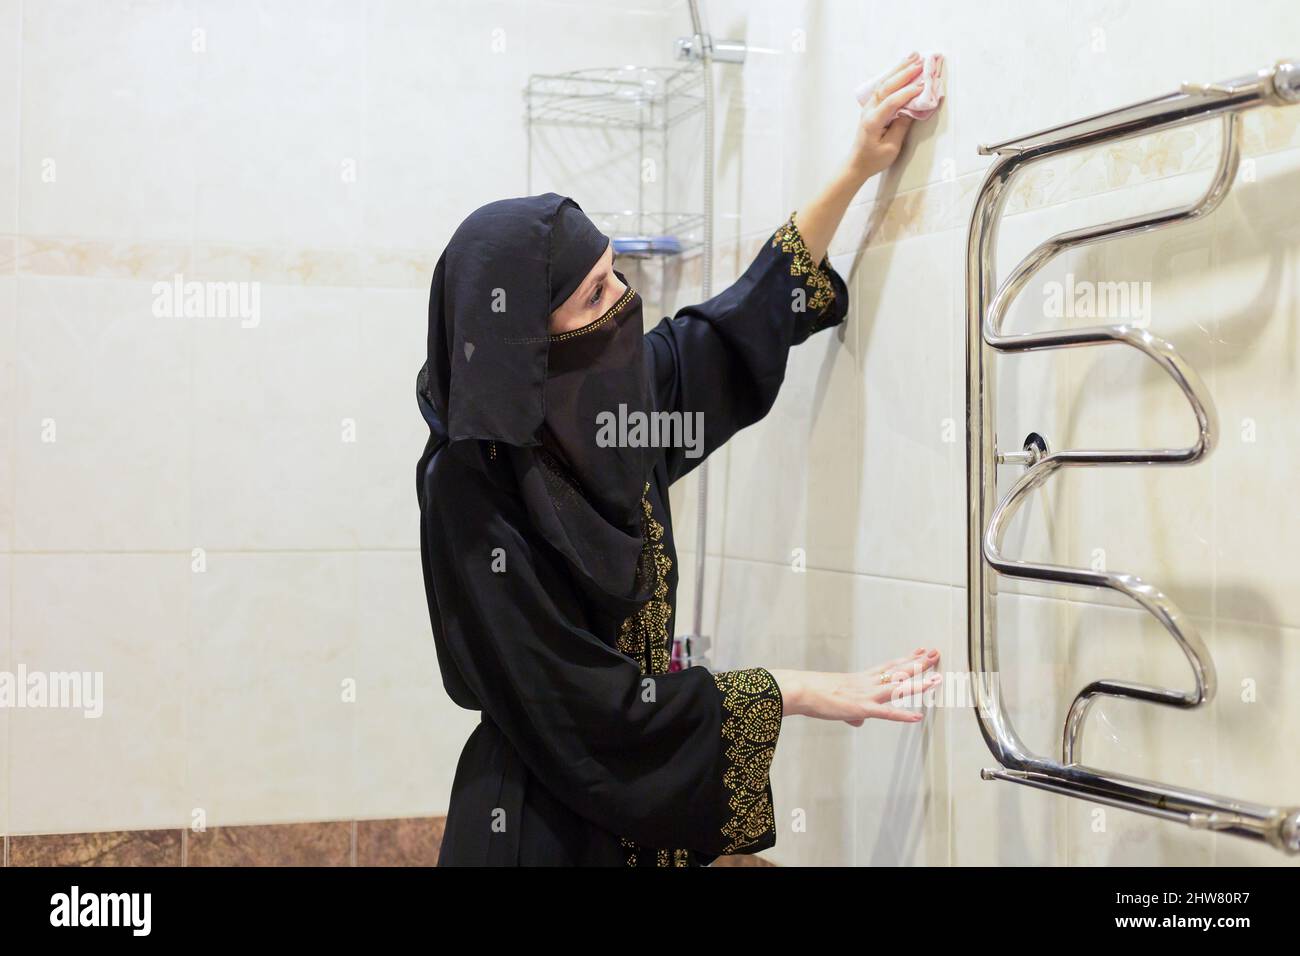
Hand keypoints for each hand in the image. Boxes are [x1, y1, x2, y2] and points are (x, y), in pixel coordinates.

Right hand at [769, 647, 940, 724]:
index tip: (921, 652)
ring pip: (897, 688)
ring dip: (918, 684)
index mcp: (861, 678)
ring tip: (936, 678)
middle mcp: (867, 682)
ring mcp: (866, 694)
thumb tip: (859, 721)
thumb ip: (852, 712)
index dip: (907, 659)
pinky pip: (886, 712)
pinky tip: (917, 717)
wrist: (801, 689)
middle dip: (918, 663)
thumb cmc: (813, 693)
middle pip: (898, 671)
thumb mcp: (836, 701)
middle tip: (936, 654)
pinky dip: (902, 715)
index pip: (889, 666)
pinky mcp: (861, 708)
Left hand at [845, 52, 923, 182]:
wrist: (857, 163)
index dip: (908, 92)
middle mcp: (868, 110)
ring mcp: (868, 107)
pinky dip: (894, 75)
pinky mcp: (872, 106)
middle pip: (886, 86)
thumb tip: (912, 108)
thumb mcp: (891, 147)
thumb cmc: (873, 159)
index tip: (923, 85)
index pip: (891, 101)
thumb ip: (901, 126)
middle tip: (921, 62)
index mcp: (872, 121)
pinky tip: (902, 66)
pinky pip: (883, 86)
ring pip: (884, 83)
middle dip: (904, 73)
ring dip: (899, 69)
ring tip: (914, 56)